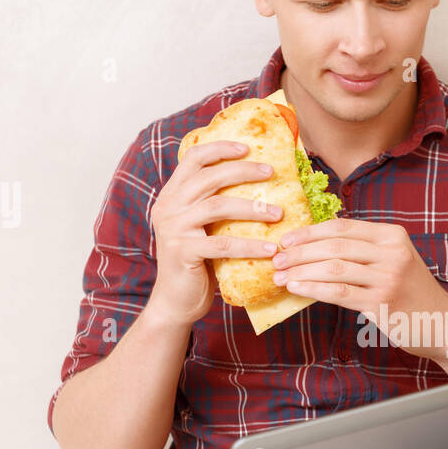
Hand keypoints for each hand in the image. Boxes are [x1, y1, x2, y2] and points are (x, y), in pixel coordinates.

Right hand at [148, 139, 283, 327]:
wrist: (175, 301)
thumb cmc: (198, 263)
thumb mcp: (202, 228)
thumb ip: (215, 205)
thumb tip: (258, 185)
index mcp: (172, 195)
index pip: (193, 158)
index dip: (220, 148)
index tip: (247, 147)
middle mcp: (169, 206)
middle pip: (209, 176)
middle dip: (243, 171)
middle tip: (271, 172)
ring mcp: (173, 228)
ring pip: (217, 206)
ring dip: (253, 207)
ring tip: (278, 214)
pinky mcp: (183, 252)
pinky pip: (222, 244)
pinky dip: (250, 245)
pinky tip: (270, 249)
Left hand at [270, 217, 447, 362]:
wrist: (443, 323)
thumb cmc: (412, 293)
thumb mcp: (394, 260)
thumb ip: (364, 250)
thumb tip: (316, 246)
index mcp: (391, 235)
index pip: (341, 227)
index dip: (309, 232)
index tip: (286, 240)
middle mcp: (391, 252)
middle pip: (334, 246)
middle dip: (299, 252)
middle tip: (277, 260)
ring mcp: (388, 276)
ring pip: (333, 267)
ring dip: (301, 271)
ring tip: (280, 277)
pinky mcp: (382, 302)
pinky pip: (338, 292)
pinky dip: (313, 288)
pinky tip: (296, 289)